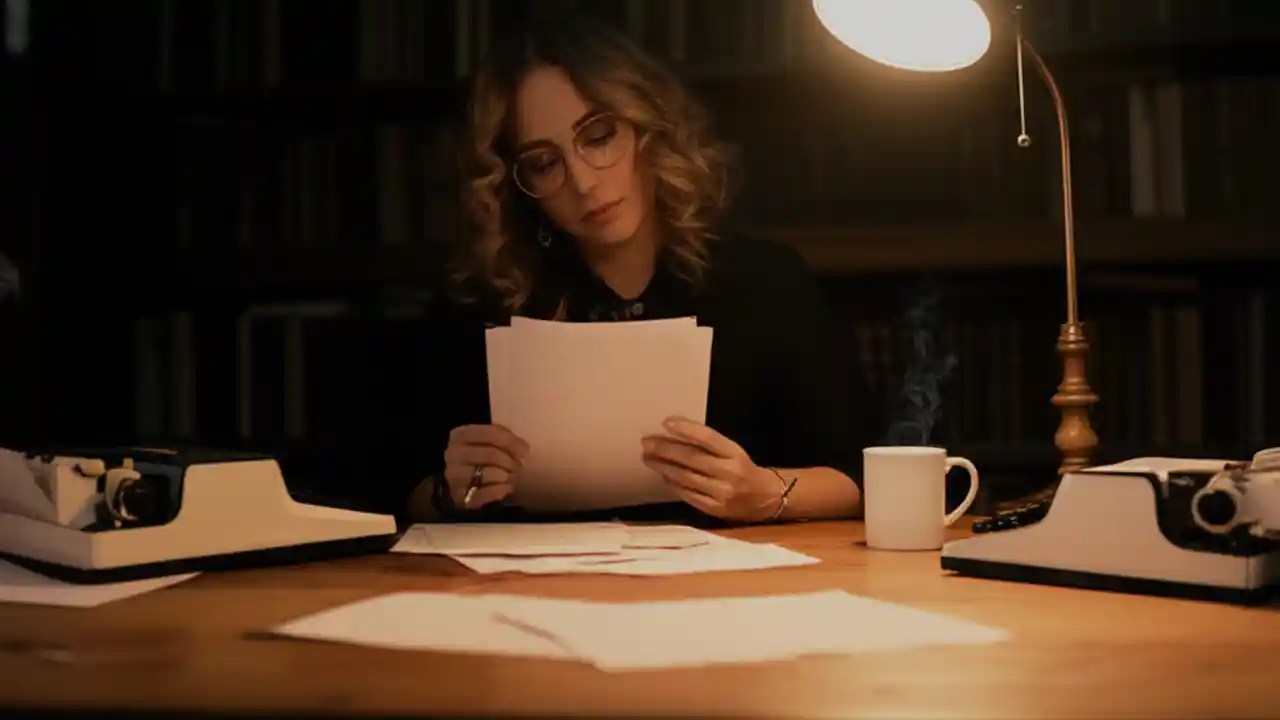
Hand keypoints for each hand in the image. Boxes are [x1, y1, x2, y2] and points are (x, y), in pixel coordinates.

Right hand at [443, 424, 529, 509]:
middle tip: (518, 467)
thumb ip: (502, 439)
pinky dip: (501, 490)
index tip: (525, 450)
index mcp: (460, 435)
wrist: (459, 484)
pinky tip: (506, 488)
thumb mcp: (486, 442)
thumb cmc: (478, 458)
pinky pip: (487, 493)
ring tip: (511, 477)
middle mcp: (453, 454)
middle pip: (492, 454)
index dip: (511, 441)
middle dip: (510, 462)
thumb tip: (523, 447)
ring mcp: (454, 476)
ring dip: (507, 476)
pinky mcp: (459, 497)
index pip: (490, 433)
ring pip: (489, 474)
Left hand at [641, 416, 777, 522]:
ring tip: (648, 458)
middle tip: (647, 442)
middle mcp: (729, 473)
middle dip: (665, 449)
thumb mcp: (732, 451)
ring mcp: (721, 493)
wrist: (765, 498)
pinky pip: (688, 494)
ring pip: (686, 477)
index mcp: (735, 454)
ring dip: (663, 466)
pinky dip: (673, 484)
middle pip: (692, 458)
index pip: (708, 438)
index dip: (686, 428)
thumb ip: (708, 445)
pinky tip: (664, 476)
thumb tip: (674, 434)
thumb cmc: (743, 469)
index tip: (666, 422)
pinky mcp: (714, 509)